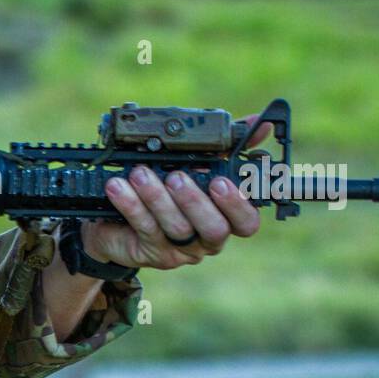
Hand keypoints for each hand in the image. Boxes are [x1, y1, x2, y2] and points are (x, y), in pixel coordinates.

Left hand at [82, 113, 269, 269]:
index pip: (247, 223)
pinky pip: (144, 228)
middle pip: (213, 229)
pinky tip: (119, 187)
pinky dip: (131, 205)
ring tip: (140, 174)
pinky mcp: (151, 253)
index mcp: (225, 218)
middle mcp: (207, 239)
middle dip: (195, 201)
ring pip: (176, 228)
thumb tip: (259, 124)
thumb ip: (229, 147)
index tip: (222, 182)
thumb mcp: (198, 166)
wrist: (118, 219)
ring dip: (157, 198)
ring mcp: (180, 250)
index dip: (239, 205)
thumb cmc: (168, 189)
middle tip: (177, 177)